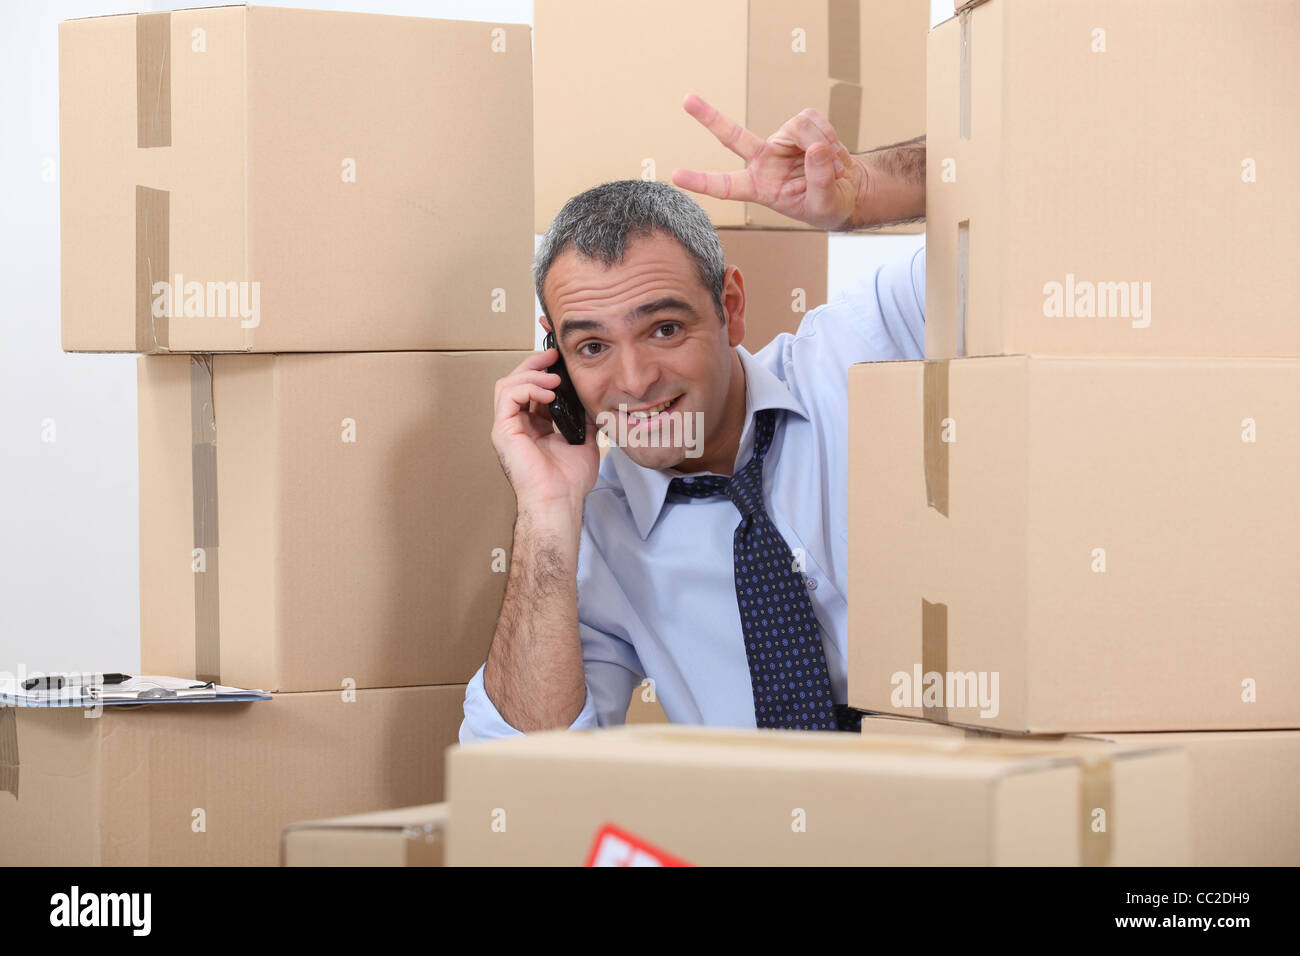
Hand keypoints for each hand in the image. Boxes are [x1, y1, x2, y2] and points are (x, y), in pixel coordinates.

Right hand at [491, 349, 598, 513]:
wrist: (559, 500)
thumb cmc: (569, 481)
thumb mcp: (584, 441)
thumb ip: (584, 418)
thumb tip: (592, 400)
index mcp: (533, 427)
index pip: (531, 390)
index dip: (543, 372)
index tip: (560, 360)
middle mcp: (517, 425)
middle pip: (515, 382)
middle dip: (534, 364)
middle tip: (553, 355)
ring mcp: (507, 428)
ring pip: (507, 384)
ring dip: (531, 374)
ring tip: (554, 378)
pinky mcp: (503, 430)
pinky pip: (508, 395)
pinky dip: (527, 387)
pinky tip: (548, 393)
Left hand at [671, 93, 864, 229]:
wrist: (846, 191)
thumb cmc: (828, 204)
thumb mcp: (824, 203)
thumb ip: (819, 180)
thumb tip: (816, 148)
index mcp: (759, 188)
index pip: (726, 187)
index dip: (702, 182)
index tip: (676, 175)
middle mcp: (763, 162)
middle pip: (732, 136)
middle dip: (709, 117)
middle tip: (685, 99)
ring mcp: (779, 142)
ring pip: (798, 128)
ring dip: (822, 145)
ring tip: (834, 168)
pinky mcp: (797, 127)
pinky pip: (812, 120)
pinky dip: (830, 136)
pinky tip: (834, 153)